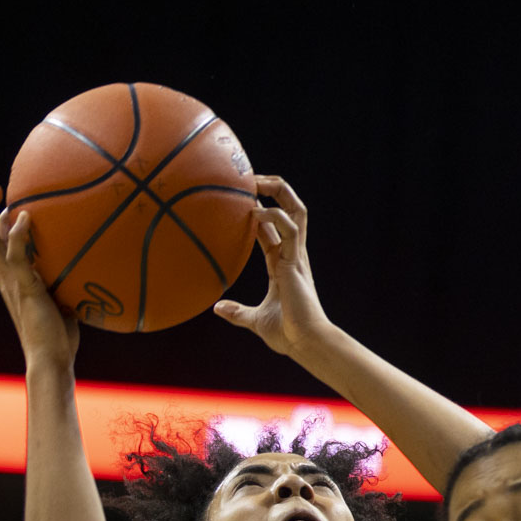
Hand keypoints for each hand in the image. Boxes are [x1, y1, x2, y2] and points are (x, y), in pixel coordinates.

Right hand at [0, 181, 78, 367]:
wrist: (51, 358)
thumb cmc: (58, 335)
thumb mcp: (58, 300)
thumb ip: (60, 282)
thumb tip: (79, 267)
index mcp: (8, 281)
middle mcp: (4, 280)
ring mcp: (12, 284)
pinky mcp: (26, 290)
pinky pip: (17, 258)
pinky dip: (18, 236)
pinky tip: (24, 215)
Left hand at [214, 176, 336, 359]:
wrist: (304, 343)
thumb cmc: (286, 334)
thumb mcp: (255, 319)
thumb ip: (237, 312)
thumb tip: (216, 308)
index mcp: (283, 263)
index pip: (273, 227)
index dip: (258, 209)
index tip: (241, 196)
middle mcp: (292, 254)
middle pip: (291, 209)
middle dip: (274, 188)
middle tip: (250, 178)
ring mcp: (296, 255)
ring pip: (295, 210)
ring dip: (278, 191)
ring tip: (256, 181)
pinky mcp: (296, 261)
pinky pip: (290, 229)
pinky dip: (274, 216)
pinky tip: (254, 214)